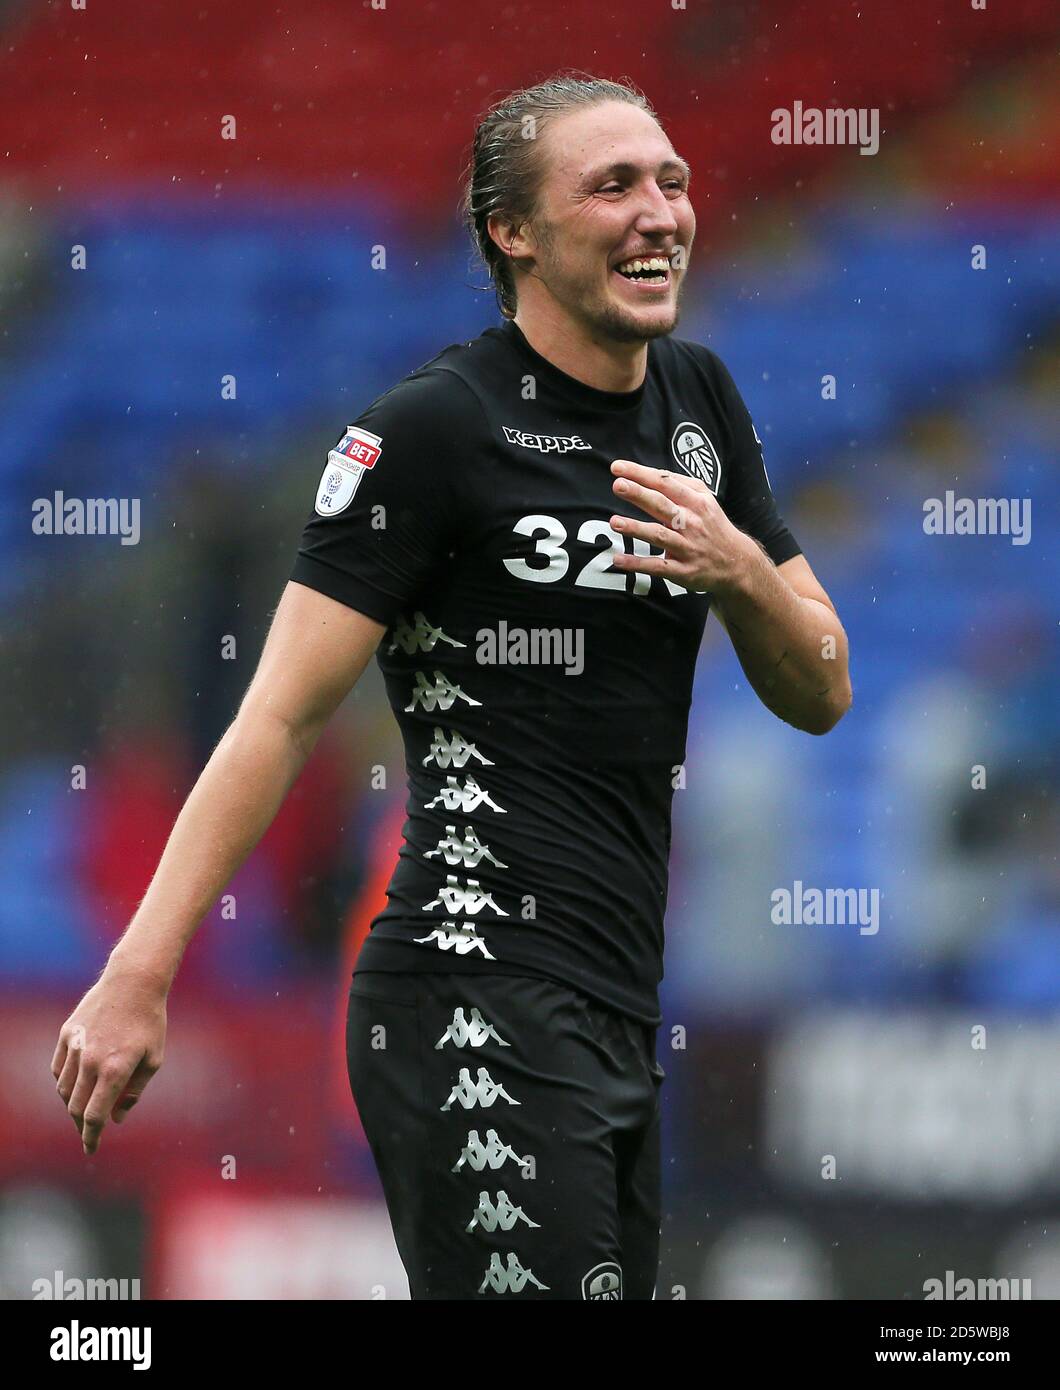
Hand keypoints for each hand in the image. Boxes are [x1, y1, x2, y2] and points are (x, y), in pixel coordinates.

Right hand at [51, 958, 166, 1154]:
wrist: (134, 982)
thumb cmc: (150, 1021)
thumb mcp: (154, 1059)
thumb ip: (134, 1092)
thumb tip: (116, 1118)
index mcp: (115, 1070)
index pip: (95, 1116)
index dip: (91, 1137)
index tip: (91, 1149)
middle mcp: (91, 1061)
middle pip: (77, 1107)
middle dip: (82, 1125)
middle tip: (90, 1133)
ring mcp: (76, 1046)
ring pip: (64, 1089)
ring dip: (73, 1105)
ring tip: (85, 1109)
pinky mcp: (67, 1033)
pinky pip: (58, 1068)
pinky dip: (64, 1082)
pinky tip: (76, 1086)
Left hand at [608, 458, 753, 595]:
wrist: (736, 562)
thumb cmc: (712, 526)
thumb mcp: (705, 500)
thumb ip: (680, 485)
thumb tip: (649, 473)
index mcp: (696, 501)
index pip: (665, 483)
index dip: (641, 474)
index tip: (618, 468)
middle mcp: (692, 522)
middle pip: (662, 505)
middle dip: (640, 494)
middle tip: (618, 485)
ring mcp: (687, 547)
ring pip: (660, 535)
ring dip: (636, 528)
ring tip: (615, 522)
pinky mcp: (683, 570)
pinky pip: (657, 567)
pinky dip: (637, 564)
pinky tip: (618, 559)